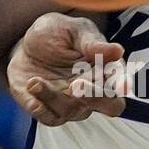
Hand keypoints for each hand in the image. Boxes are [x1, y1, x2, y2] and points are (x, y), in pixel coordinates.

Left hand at [9, 12, 127, 126]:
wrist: (26, 45)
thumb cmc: (57, 34)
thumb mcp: (74, 30)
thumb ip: (93, 43)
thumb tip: (118, 51)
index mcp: (105, 70)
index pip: (120, 84)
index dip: (123, 86)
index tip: (121, 86)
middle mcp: (94, 92)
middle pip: (108, 106)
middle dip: (94, 97)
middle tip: (76, 85)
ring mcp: (71, 104)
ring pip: (71, 111)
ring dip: (53, 97)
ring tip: (35, 81)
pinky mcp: (48, 110)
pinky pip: (48, 118)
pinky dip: (40, 109)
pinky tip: (31, 91)